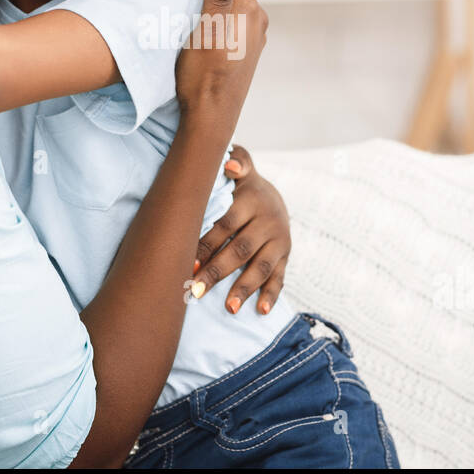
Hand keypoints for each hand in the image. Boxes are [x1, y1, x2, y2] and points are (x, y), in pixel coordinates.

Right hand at [174, 0, 265, 131]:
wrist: (211, 116)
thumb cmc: (204, 74)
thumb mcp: (207, 29)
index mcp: (249, 7)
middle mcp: (257, 18)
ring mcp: (253, 36)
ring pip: (230, 2)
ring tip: (185, 1)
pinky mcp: (246, 50)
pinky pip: (231, 20)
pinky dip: (215, 15)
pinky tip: (198, 26)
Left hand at [194, 144, 290, 315]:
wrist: (273, 196)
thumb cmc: (242, 185)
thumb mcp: (241, 168)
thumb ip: (235, 161)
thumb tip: (229, 167)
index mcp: (251, 200)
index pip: (225, 225)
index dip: (206, 244)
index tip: (187, 263)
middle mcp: (269, 221)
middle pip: (240, 249)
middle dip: (217, 271)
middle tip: (195, 291)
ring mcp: (279, 240)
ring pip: (261, 267)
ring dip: (245, 288)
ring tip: (229, 308)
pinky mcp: (286, 256)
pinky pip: (280, 277)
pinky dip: (272, 295)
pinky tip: (261, 311)